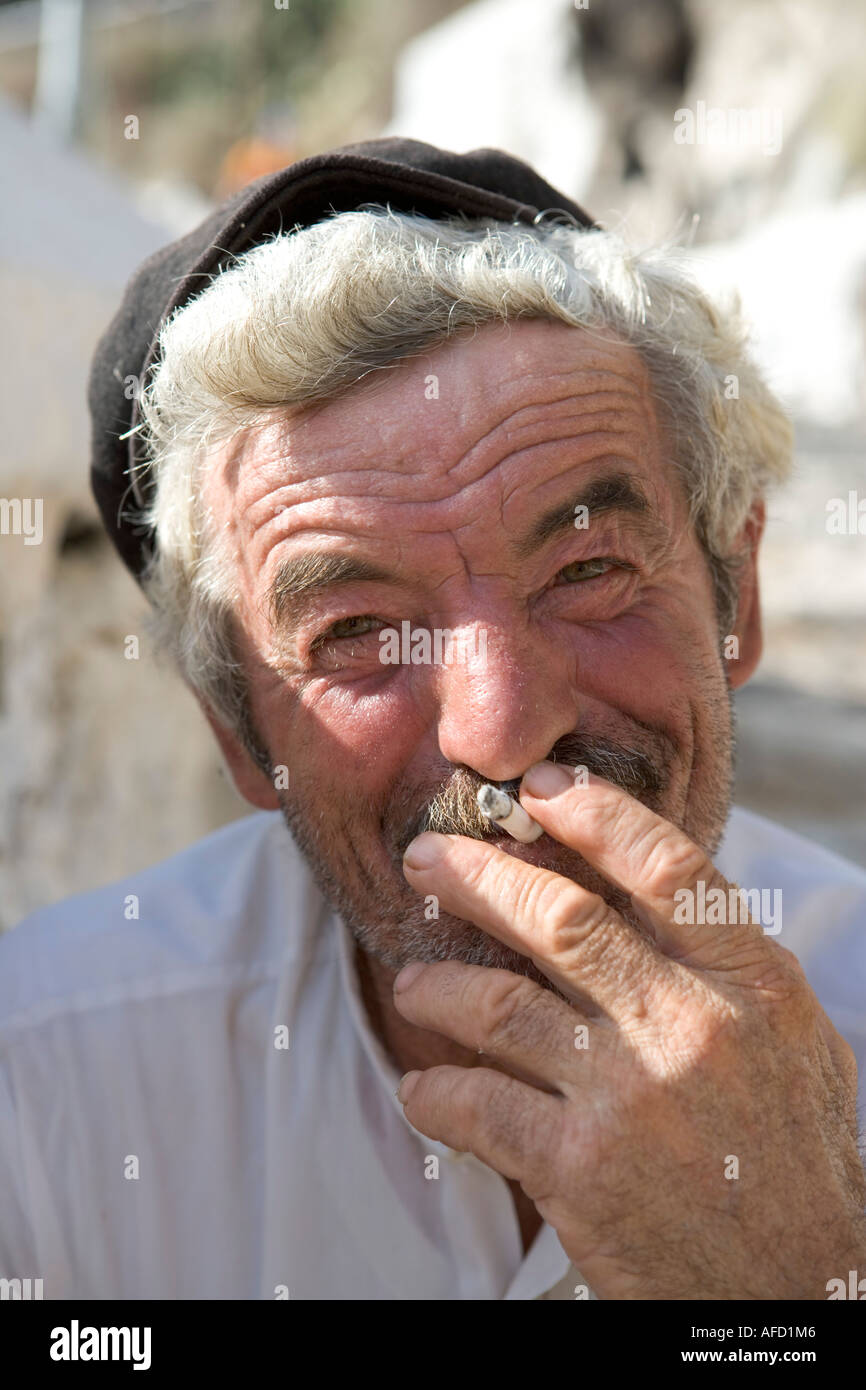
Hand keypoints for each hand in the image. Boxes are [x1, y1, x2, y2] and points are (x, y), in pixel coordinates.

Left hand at [395, 760, 865, 1298]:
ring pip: (500, 1004)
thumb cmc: (792, 1153)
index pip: (665, 867)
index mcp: (750, 983)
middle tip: (427, 859)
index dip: (593, 815)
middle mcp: (690, 1025)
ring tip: (414, 982)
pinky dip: (435, 1093)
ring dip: (439, 986)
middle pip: (562, 919)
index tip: (539, 789)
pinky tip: (422, 1089)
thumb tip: (640, 884)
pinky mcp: (580, 1169)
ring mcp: (630, 1096)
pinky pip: (476, 1105)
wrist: (797, 1288)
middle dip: (478, 876)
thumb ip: (723, 960)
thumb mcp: (789, 1037)